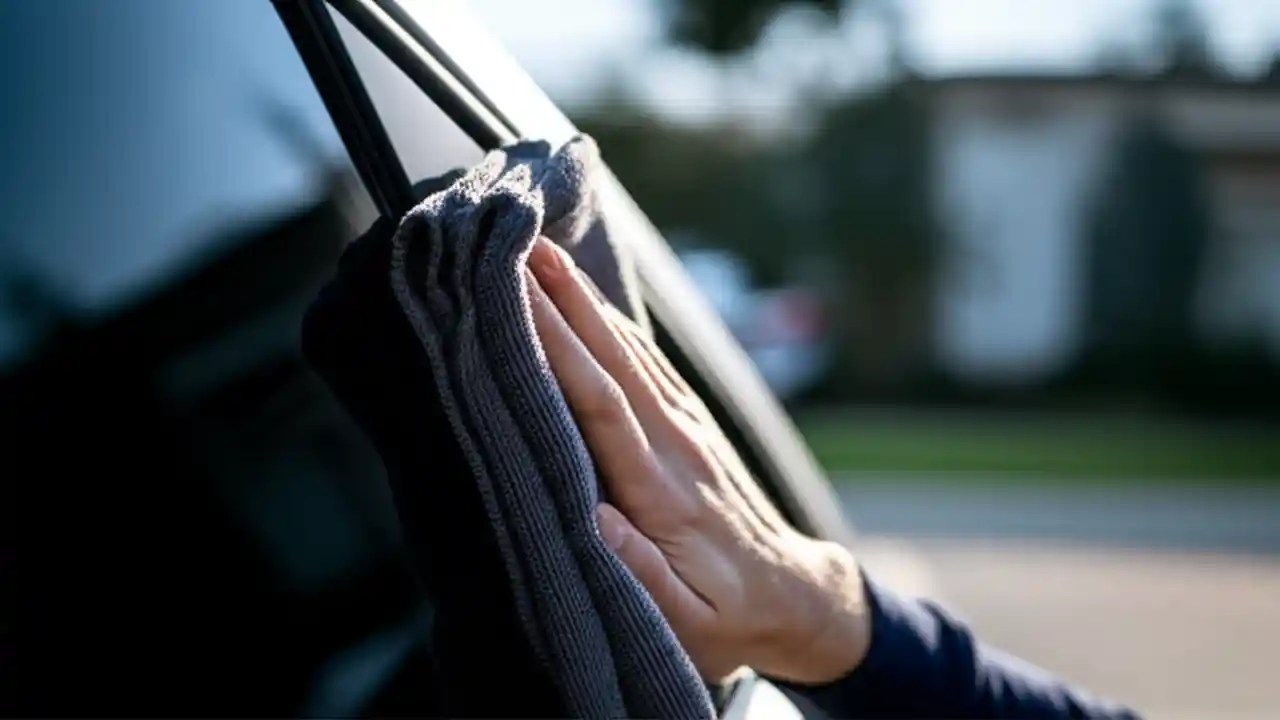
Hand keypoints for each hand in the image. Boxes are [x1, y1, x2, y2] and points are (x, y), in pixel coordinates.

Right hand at [525, 238, 869, 684]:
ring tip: (545, 256)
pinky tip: (590, 302)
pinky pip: (649, 365)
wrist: (796, 598)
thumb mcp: (689, 622)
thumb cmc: (731, 619)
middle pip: (613, 360)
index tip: (520, 298)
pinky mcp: (693, 427)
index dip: (559, 347)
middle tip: (521, 246)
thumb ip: (642, 573)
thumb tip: (592, 516)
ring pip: (631, 353)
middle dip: (564, 301)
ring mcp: (689, 431)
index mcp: (664, 492)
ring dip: (586, 303)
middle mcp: (677, 446)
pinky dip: (613, 326)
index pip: (602, 404)